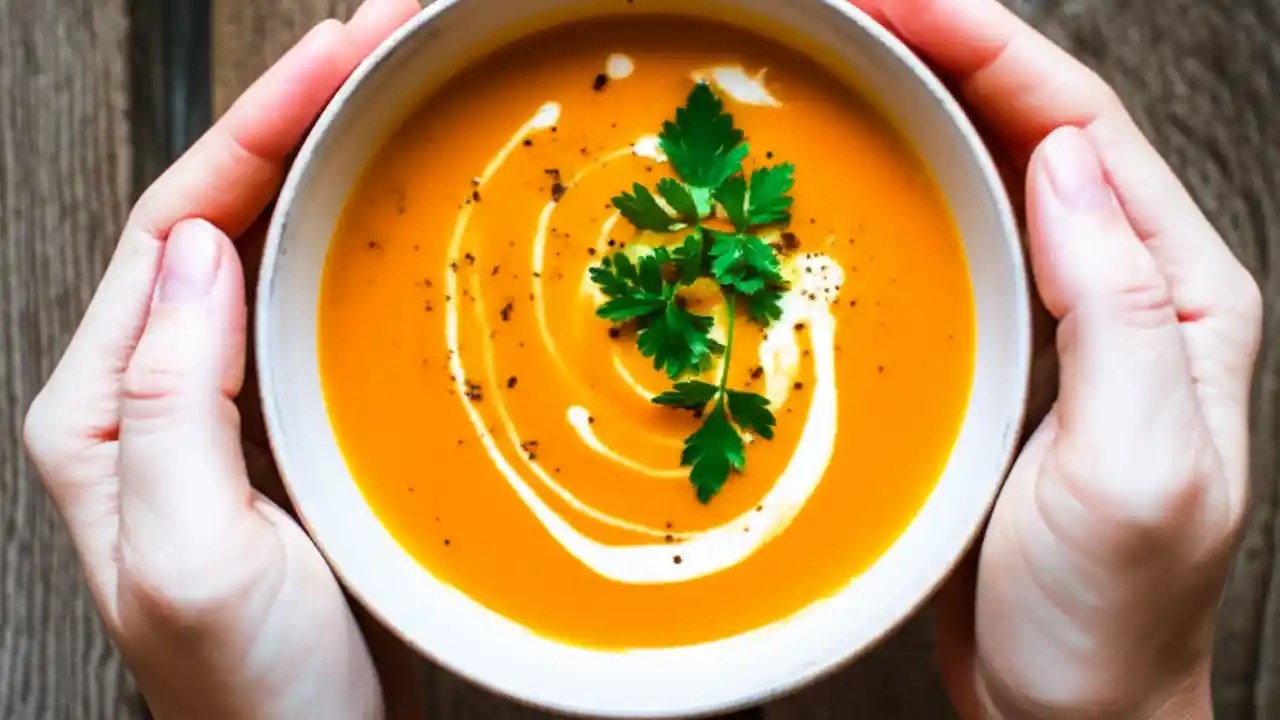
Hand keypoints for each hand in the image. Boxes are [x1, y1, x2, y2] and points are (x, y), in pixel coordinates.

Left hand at [22, 1, 420, 717]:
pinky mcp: (302, 433)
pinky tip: (413, 216)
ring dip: (337, 165)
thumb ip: (173, 408)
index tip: (340, 56)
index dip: (257, 126)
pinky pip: (324, 312)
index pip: (176, 225)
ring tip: (402, 94)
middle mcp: (162, 395)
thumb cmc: (251, 700)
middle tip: (384, 39)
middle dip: (300, 114)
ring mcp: (237, 411)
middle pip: (226, 215)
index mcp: (106, 411)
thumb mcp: (195, 561)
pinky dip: (367, 245)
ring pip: (279, 254)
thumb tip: (200, 251)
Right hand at [851, 1, 1263, 716]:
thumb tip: (1062, 161)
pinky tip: (845, 178)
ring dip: (915, 109)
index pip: (1083, 127)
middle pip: (1031, 127)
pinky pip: (948, 249)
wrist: (1068, 708)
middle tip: (849, 8)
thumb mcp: (1137, 468)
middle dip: (944, 50)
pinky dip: (896, 196)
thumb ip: (1116, 309)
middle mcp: (1123, 288)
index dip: (990, 43)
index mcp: (1180, 293)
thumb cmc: (1109, 615)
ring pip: (984, 179)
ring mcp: (1054, 321)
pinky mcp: (997, 359)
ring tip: (836, 62)